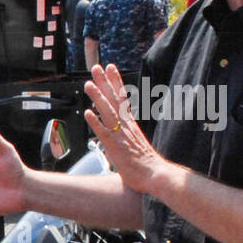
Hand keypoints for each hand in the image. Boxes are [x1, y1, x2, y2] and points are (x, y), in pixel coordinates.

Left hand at [83, 63, 168, 194]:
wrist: (154, 175)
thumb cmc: (144, 163)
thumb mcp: (132, 143)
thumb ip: (123, 135)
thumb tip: (113, 132)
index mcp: (130, 123)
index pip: (121, 97)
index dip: (115, 82)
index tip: (110, 68)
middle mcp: (125, 125)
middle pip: (114, 99)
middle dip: (104, 82)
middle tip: (97, 67)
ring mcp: (120, 135)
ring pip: (107, 112)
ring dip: (97, 97)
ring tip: (88, 84)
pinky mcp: (115, 147)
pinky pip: (103, 132)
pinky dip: (95, 122)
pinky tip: (88, 113)